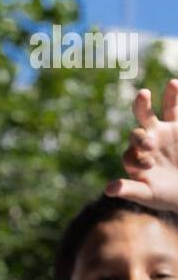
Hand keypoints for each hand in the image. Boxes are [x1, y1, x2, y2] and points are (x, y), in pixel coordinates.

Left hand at [105, 80, 177, 210]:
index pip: (130, 156)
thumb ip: (130, 190)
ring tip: (143, 94)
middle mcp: (144, 143)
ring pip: (149, 114)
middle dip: (139, 137)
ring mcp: (160, 132)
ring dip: (144, 104)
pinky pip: (174, 106)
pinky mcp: (177, 124)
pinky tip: (174, 83)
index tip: (149, 167)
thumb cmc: (166, 195)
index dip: (137, 160)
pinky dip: (174, 95)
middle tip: (149, 145)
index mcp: (135, 160)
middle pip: (135, 133)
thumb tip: (107, 190)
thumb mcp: (149, 195)